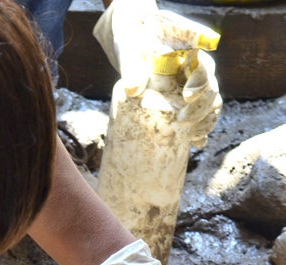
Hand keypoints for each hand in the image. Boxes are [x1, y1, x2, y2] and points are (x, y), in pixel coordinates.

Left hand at [93, 0, 220, 146]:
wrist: (135, 47)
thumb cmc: (134, 41)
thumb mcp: (131, 48)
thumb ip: (132, 65)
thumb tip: (133, 89)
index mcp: (190, 52)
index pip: (204, 67)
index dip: (200, 83)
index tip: (187, 97)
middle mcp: (197, 71)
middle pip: (211, 90)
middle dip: (201, 109)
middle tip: (182, 121)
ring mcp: (193, 87)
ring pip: (211, 105)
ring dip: (205, 122)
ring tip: (192, 138)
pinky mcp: (185, 103)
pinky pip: (200, 118)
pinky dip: (199, 132)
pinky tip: (196, 145)